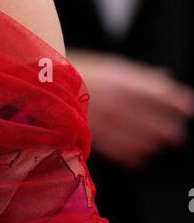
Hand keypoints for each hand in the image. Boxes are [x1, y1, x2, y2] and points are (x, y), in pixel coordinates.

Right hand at [68, 49, 193, 167]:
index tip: (189, 108)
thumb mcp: (111, 66)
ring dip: (152, 141)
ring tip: (160, 144)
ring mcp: (103, 119)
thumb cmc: (81, 72)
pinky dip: (131, 153)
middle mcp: (115, 101)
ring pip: (136, 135)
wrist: (44, 84)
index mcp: (122, 80)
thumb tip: (166, 77)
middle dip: (167, 127)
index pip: (158, 92)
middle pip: (150, 118)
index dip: (177, 101)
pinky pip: (117, 148)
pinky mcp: (91, 133)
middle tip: (178, 135)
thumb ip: (139, 75)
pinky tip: (141, 156)